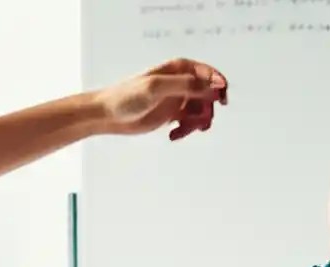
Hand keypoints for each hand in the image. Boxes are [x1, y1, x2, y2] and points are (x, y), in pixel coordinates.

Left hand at [91, 58, 227, 139]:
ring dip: (195, 124)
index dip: (219, 85)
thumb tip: (215, 86)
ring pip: (201, 112)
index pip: (209, 73)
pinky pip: (190, 123)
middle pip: (209, 96)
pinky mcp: (173, 115)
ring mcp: (178, 99)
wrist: (109, 115)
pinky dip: (186, 131)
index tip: (220, 101)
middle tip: (199, 123)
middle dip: (206, 110)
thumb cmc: (128, 97)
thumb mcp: (158, 88)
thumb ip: (187, 86)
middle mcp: (181, 82)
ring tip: (179, 131)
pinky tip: (172, 135)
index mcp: (179, 68)